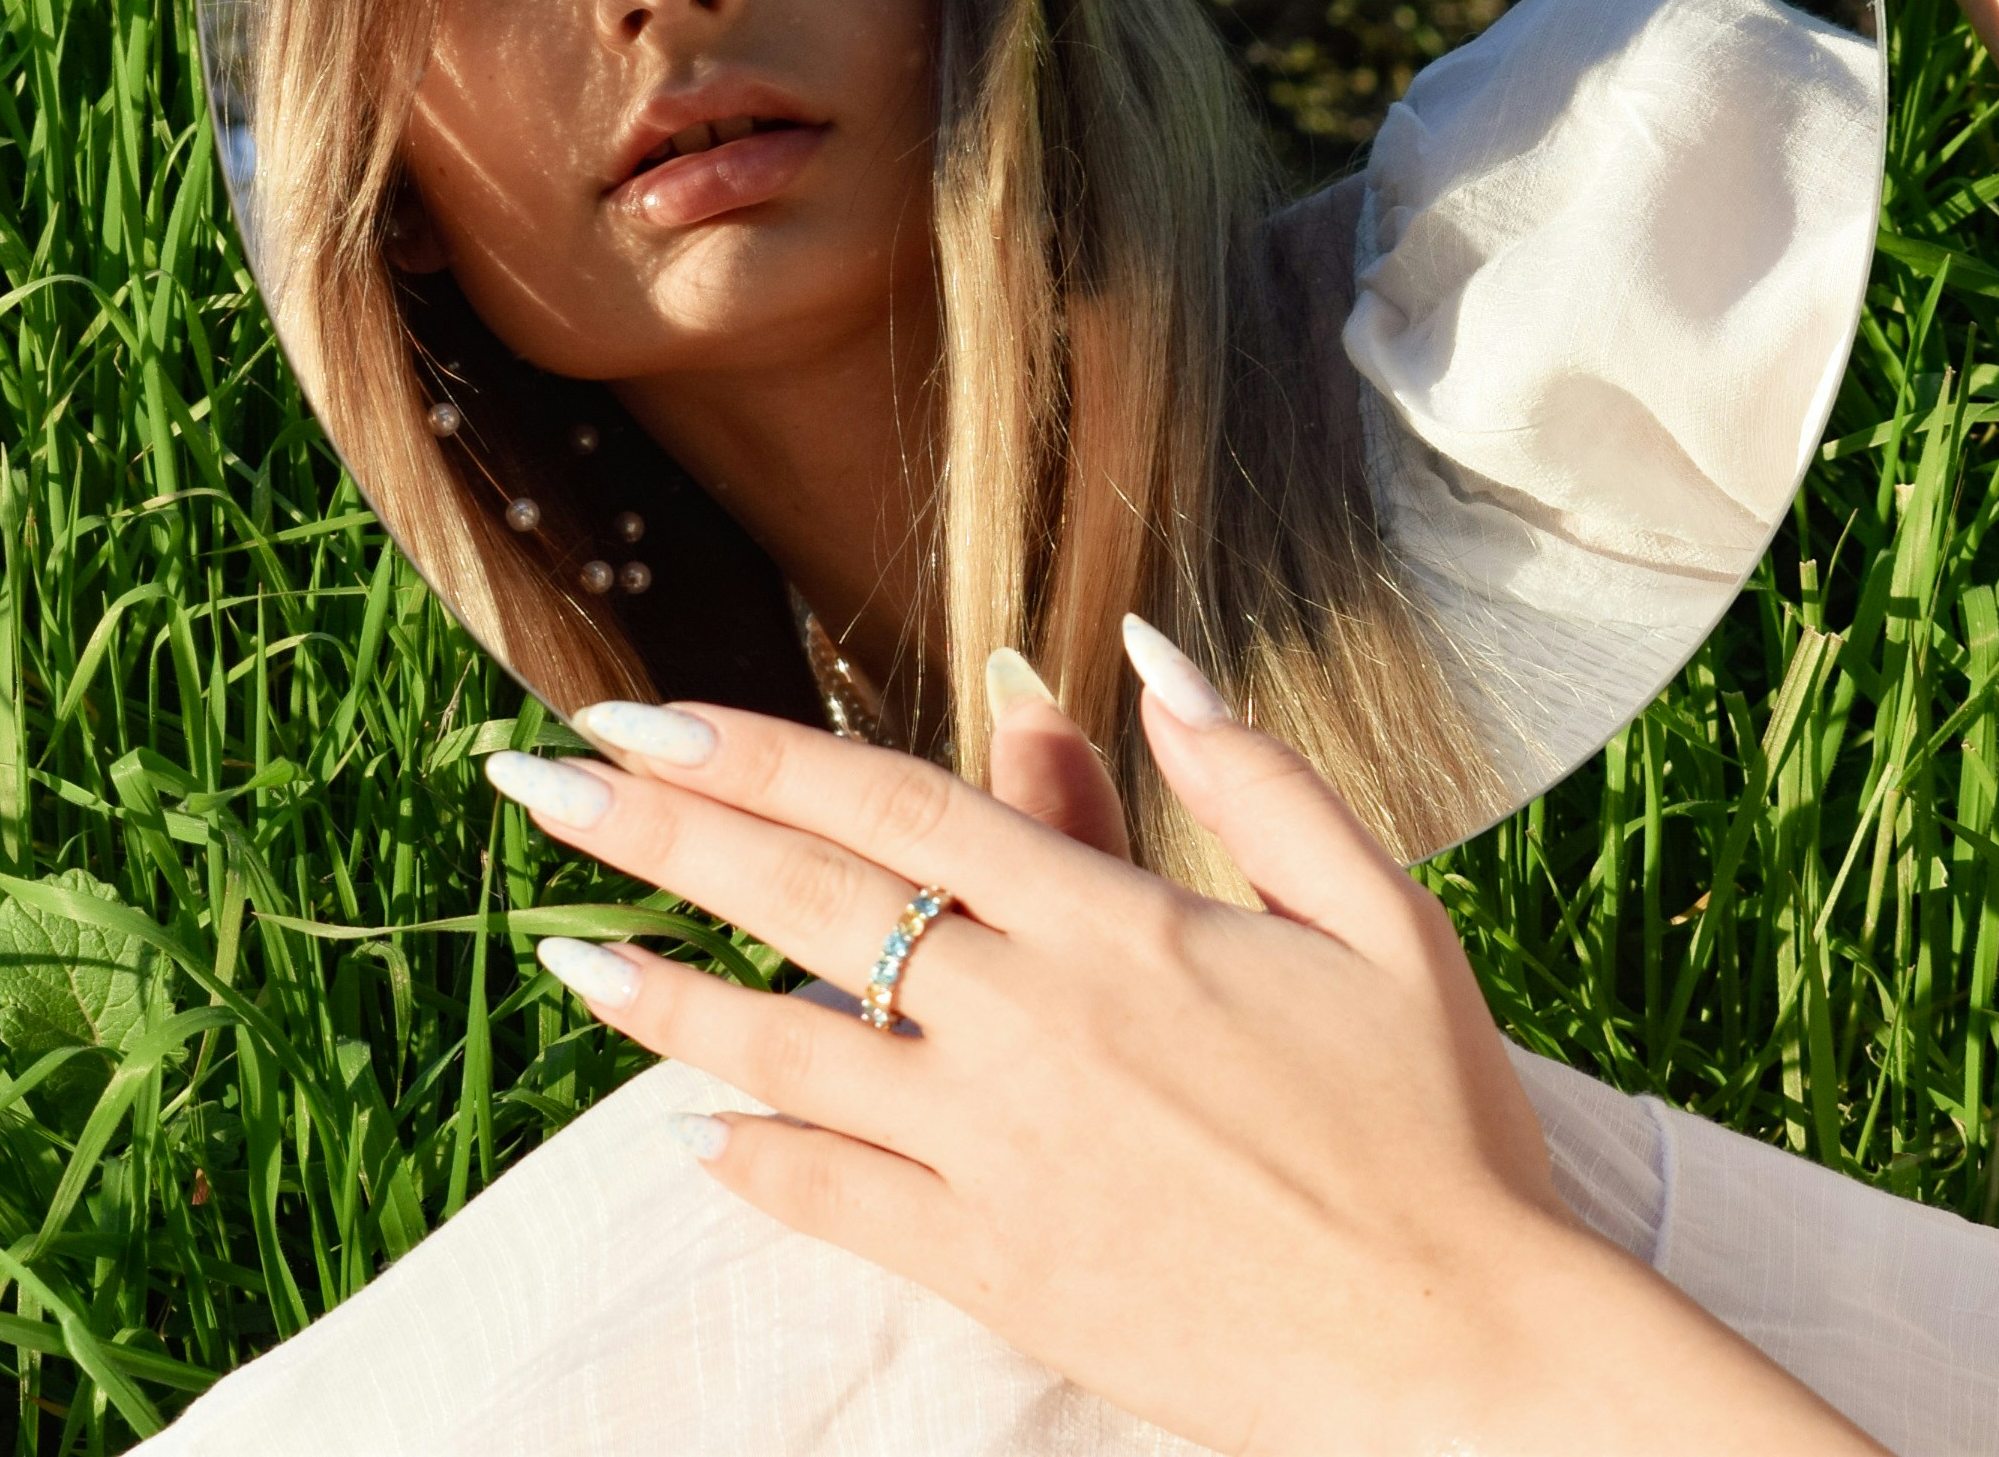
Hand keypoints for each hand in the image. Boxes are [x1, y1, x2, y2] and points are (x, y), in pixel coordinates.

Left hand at [501, 641, 1876, 1456]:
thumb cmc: (1443, 1128)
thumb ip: (1251, 774)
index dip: (751, 752)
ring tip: (564, 955)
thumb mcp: (1380, 914)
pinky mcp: (1005, 1273)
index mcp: (1119, 924)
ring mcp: (1007, 1157)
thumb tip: (1146, 650)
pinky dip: (760, 1163)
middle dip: (654, 833)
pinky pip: (843, 1205)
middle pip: (807, 900)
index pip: (889, 804)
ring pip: (791, 1054)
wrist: (1466, 1348)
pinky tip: (694, 1134)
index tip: (640, 715)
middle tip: (532, 781)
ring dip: (663, 999)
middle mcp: (1036, 1026)